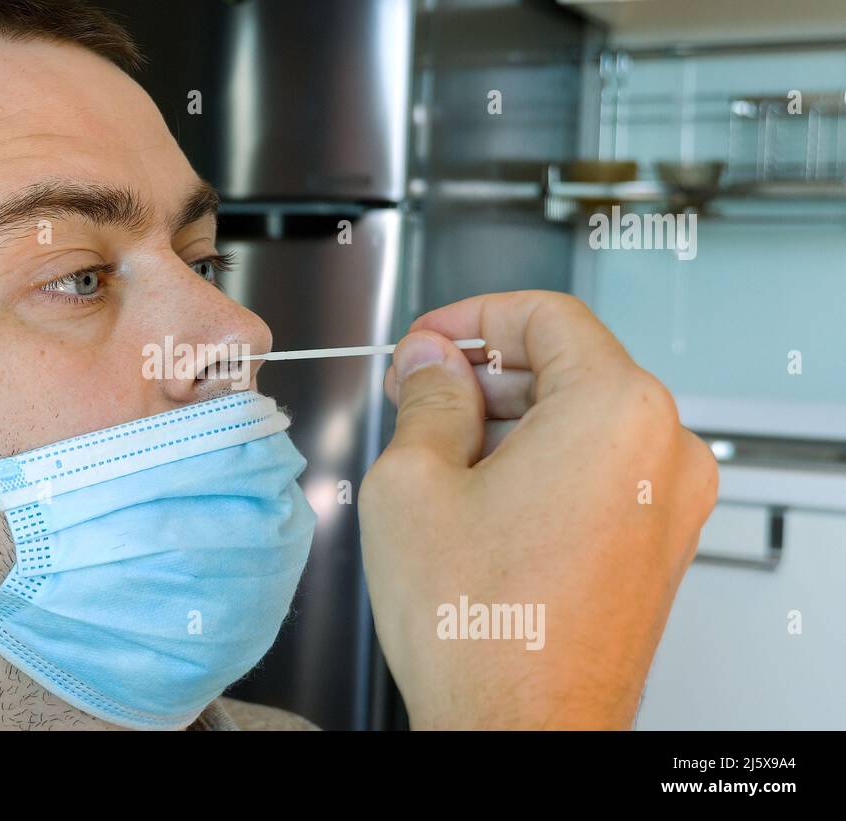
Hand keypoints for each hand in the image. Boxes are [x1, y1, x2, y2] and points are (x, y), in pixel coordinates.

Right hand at [358, 291, 717, 728]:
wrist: (522, 731)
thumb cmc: (480, 630)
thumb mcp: (414, 484)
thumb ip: (427, 398)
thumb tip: (432, 361)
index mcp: (615, 411)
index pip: (546, 315)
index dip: (471, 317)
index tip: (428, 341)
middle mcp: (663, 449)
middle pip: (571, 363)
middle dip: (487, 369)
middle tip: (419, 391)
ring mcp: (669, 502)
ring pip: (586, 417)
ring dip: (513, 416)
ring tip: (441, 449)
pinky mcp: (658, 543)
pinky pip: (604, 468)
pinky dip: (546, 460)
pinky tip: (483, 493)